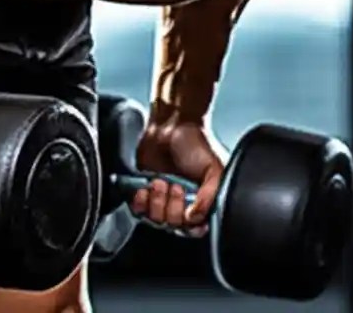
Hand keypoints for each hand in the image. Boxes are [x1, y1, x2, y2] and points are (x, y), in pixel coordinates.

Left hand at [131, 117, 226, 236]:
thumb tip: (195, 218)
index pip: (195, 229)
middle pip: (173, 226)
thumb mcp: (214, 168)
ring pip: (155, 220)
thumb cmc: (196, 143)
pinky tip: (145, 188)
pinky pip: (138, 210)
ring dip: (156, 202)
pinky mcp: (144, 192)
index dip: (190, 225)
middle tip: (176, 185)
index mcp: (201, 201)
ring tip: (161, 181)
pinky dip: (140, 202)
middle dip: (172, 208)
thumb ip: (210, 196)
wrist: (172, 124)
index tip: (189, 211)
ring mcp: (161, 198)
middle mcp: (181, 203)